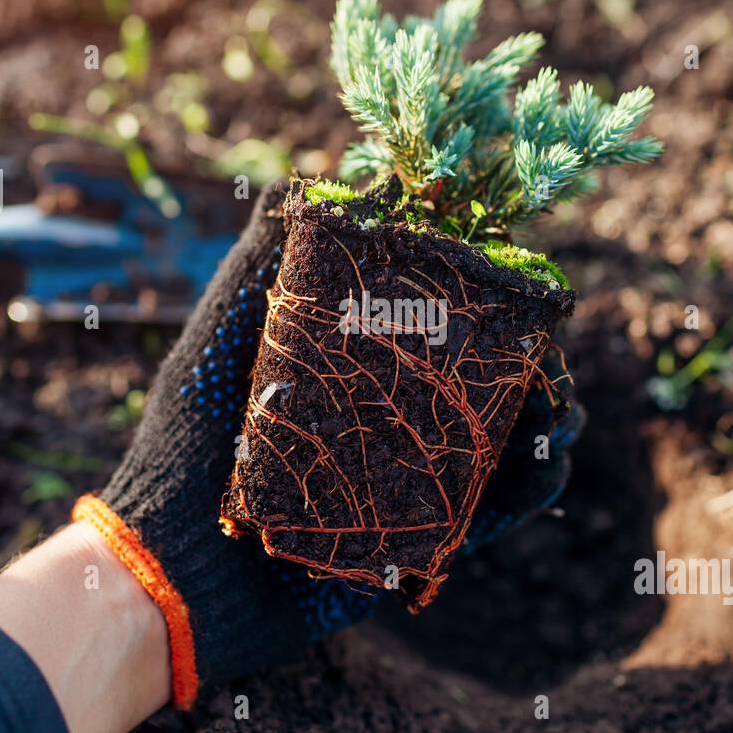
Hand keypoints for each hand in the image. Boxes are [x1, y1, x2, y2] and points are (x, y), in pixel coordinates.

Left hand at [76, 183, 583, 708]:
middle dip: (532, 359)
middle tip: (550, 353)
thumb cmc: (188, 432)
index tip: (516, 283)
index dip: (488, 301)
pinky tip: (551, 458)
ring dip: (548, 415)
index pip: (438, 323)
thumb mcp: (223, 328)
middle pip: (484, 379)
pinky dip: (535, 484)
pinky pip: (495, 513)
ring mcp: (409, 478)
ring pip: (503, 440)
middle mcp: (390, 418)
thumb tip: (310, 176)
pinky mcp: (420, 541)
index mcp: (355, 367)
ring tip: (561, 404)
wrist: (172, 557)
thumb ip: (262, 256)